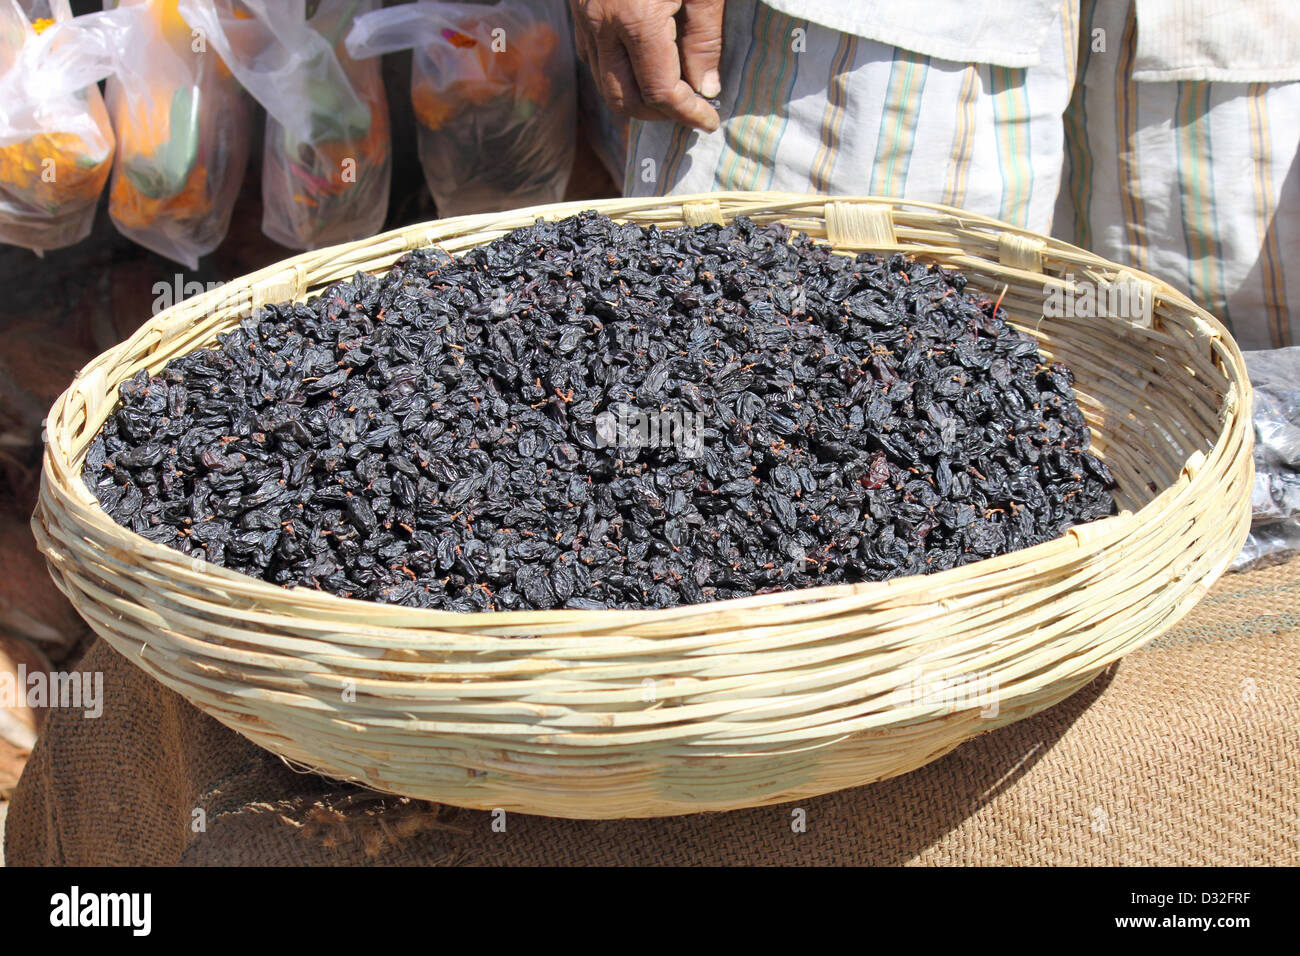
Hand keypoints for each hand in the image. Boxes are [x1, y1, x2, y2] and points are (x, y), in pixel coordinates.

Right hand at [570, 0, 723, 131]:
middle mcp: (602, 23)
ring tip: (671, 85)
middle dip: (659, 113)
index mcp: (637, 17)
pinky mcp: (577, 9)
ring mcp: (583, 17)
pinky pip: (592, 56)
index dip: (687, 114)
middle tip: (690, 107)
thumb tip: (705, 89)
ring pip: (604, 82)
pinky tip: (643, 60)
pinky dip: (618, 70)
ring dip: (637, 95)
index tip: (708, 121)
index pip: (660, 92)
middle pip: (624, 100)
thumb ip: (704, 37)